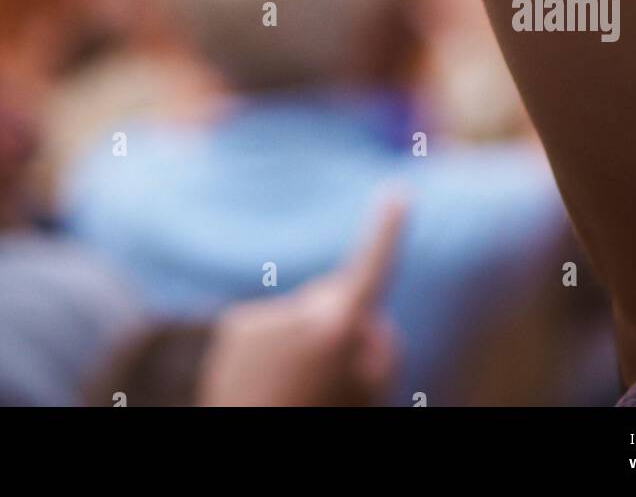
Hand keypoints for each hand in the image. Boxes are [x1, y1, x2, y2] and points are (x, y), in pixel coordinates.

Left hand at [197, 197, 405, 406]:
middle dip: (347, 321)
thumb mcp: (368, 392)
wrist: (246, 441)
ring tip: (295, 389)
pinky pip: (270, 328)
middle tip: (339, 376)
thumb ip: (381, 350)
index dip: (388, 233)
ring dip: (306, 343)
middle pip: (339, 299)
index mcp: (334, 328)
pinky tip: (268, 382)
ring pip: (302, 317)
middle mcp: (297, 311)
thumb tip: (367, 319)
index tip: (399, 194)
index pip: (370, 270)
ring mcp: (262, 315)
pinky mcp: (235, 327)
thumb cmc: (319, 415)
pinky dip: (275, 349)